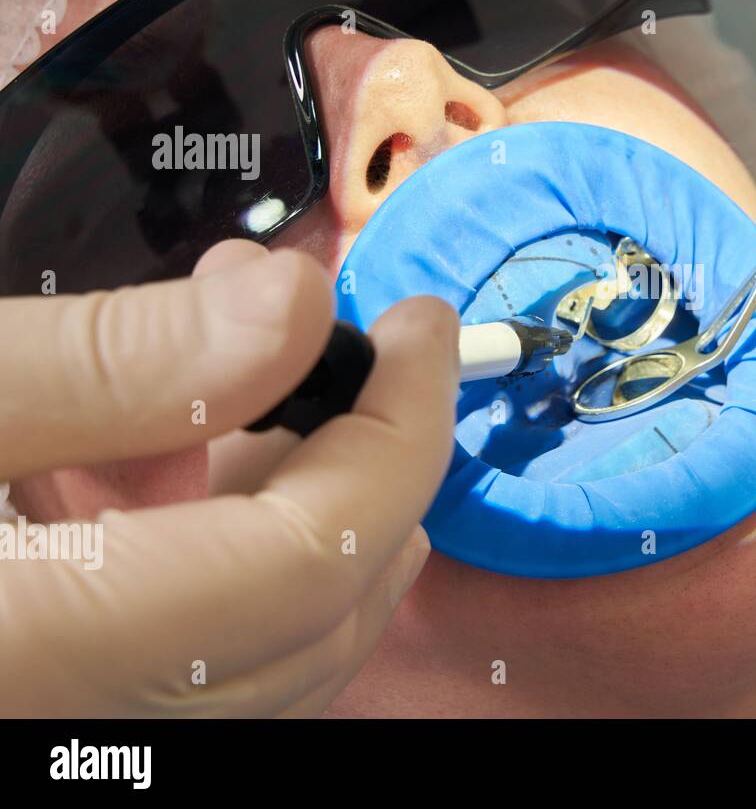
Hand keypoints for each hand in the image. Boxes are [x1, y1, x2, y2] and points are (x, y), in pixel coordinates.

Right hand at [0, 240, 458, 716]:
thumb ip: (114, 364)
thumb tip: (296, 305)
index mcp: (46, 656)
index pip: (317, 558)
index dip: (400, 431)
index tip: (422, 329)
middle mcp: (82, 732)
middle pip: (317, 619)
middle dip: (364, 466)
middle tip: (330, 348)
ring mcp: (81, 738)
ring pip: (274, 657)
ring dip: (303, 514)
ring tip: (239, 392)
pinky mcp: (71, 716)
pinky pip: (204, 670)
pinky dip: (230, 566)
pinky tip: (168, 477)